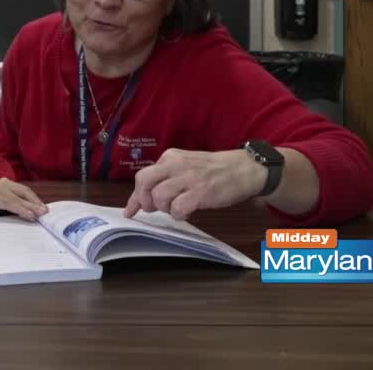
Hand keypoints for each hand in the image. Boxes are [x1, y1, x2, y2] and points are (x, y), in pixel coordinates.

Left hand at [0, 178, 48, 224]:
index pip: (7, 202)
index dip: (20, 208)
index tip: (31, 216)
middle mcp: (0, 187)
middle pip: (18, 196)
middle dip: (32, 205)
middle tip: (44, 213)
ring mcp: (7, 183)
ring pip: (24, 191)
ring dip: (35, 200)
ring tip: (45, 210)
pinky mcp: (12, 183)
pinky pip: (25, 190)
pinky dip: (33, 197)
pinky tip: (40, 205)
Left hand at [123, 149, 265, 220]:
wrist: (243, 169)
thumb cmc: (213, 170)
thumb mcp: (185, 166)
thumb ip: (166, 178)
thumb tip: (145, 198)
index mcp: (170, 157)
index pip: (143, 176)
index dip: (134, 197)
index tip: (129, 211)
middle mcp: (176, 164)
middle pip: (144, 182)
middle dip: (145, 200)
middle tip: (155, 209)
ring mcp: (188, 178)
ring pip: (159, 197)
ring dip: (166, 209)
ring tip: (178, 207)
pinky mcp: (201, 192)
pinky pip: (178, 208)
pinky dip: (179, 215)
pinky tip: (188, 211)